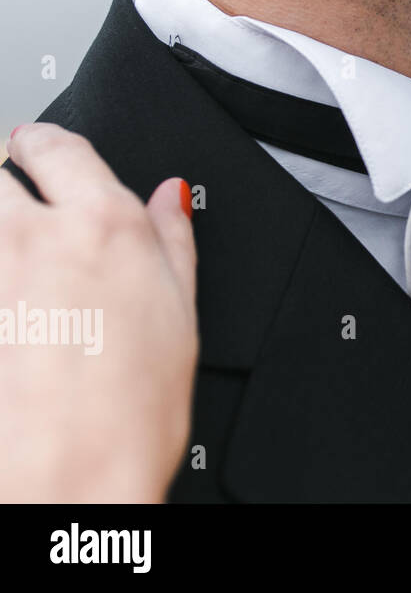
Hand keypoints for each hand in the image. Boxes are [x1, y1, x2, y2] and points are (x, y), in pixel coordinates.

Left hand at [0, 123, 198, 501]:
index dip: (46, 144)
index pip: (52, 142)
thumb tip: (171, 196)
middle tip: (20, 204)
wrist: (70, 481)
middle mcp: (32, 236)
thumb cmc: (131, 410)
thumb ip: (173, 239)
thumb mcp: (182, 312)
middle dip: (5, 177)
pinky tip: (13, 310)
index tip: (44, 154)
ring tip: (16, 262)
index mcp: (103, 223)